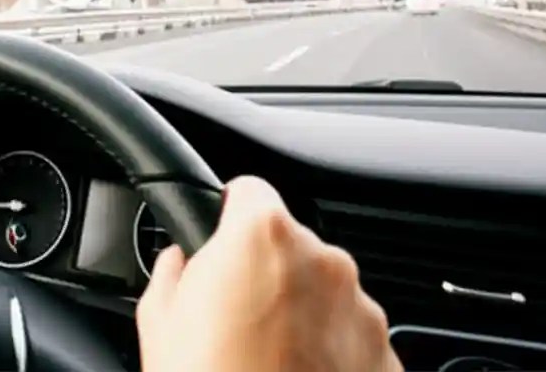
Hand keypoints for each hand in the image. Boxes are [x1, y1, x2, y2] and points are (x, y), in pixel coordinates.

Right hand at [136, 176, 401, 371]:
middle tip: (230, 318)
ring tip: (261, 358)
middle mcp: (323, 261)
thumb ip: (174, 272)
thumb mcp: (159, 323)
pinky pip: (349, 336)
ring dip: (299, 312)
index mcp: (262, 236)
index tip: (218, 238)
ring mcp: (362, 310)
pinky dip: (327, 351)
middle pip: (288, 244)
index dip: (227, 215)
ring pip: (322, 291)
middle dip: (263, 272)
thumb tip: (181, 263)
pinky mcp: (386, 355)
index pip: (248, 190)